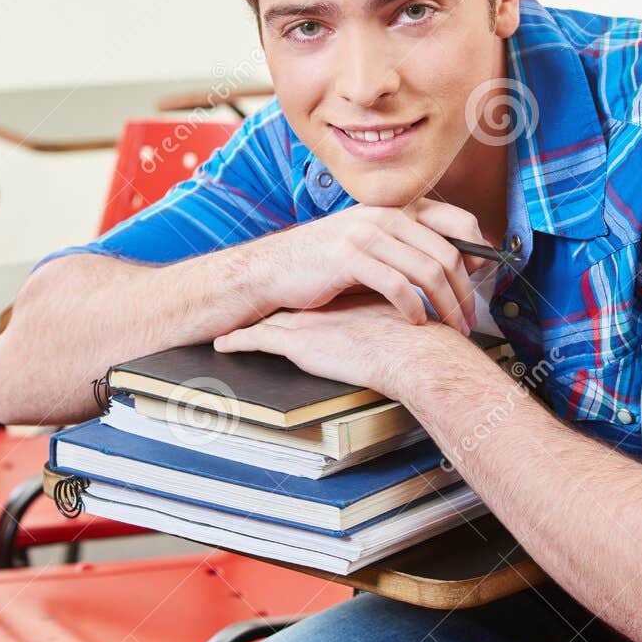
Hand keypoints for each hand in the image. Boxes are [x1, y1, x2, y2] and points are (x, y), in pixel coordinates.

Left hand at [213, 296, 459, 397]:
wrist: (414, 354)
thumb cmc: (418, 342)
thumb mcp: (404, 317)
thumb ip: (394, 311)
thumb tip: (400, 320)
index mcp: (348, 295)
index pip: (316, 287)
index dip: (299, 287)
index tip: (284, 289)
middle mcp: (323, 304)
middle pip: (285, 299)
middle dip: (264, 299)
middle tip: (244, 299)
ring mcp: (308, 322)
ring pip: (266, 317)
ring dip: (244, 318)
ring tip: (223, 322)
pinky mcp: (299, 345)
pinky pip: (257, 342)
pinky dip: (238, 341)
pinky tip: (222, 344)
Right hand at [247, 200, 489, 334]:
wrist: (272, 270)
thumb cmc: (324, 265)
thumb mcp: (370, 248)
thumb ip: (408, 250)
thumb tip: (458, 266)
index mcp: (394, 209)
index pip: (457, 220)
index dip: (478, 250)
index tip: (484, 281)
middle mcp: (384, 215)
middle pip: (448, 252)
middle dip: (465, 291)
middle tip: (470, 319)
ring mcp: (366, 235)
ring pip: (427, 271)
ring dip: (446, 305)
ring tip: (451, 327)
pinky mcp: (349, 259)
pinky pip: (397, 285)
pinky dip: (414, 307)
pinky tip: (416, 322)